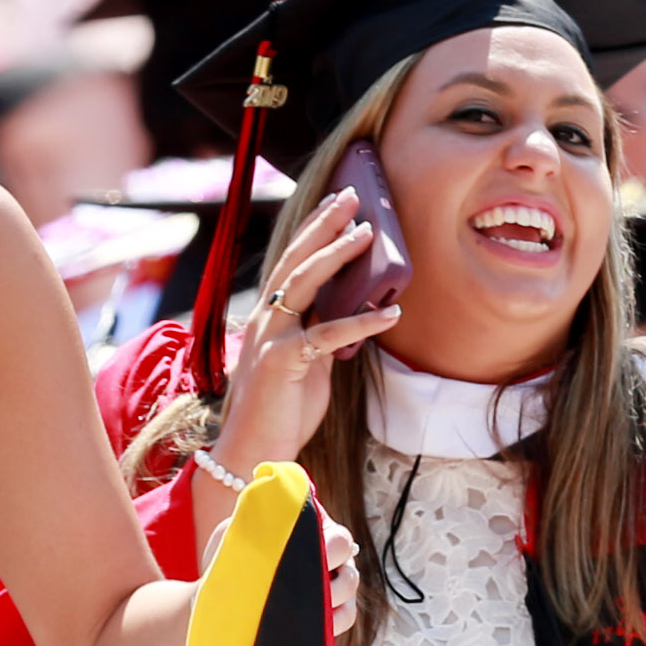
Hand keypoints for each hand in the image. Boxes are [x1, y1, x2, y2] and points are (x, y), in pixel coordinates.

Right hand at [208, 191, 401, 480]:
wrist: (255, 450)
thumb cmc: (282, 409)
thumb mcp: (308, 362)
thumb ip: (323, 334)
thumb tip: (352, 311)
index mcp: (269, 316)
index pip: (291, 260)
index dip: (314, 229)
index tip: (337, 203)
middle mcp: (265, 318)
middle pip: (296, 259)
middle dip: (325, 225)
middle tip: (352, 196)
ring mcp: (271, 337)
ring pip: (303, 282)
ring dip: (338, 255)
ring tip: (367, 234)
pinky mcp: (284, 361)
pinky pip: (328, 334)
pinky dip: (362, 322)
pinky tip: (390, 312)